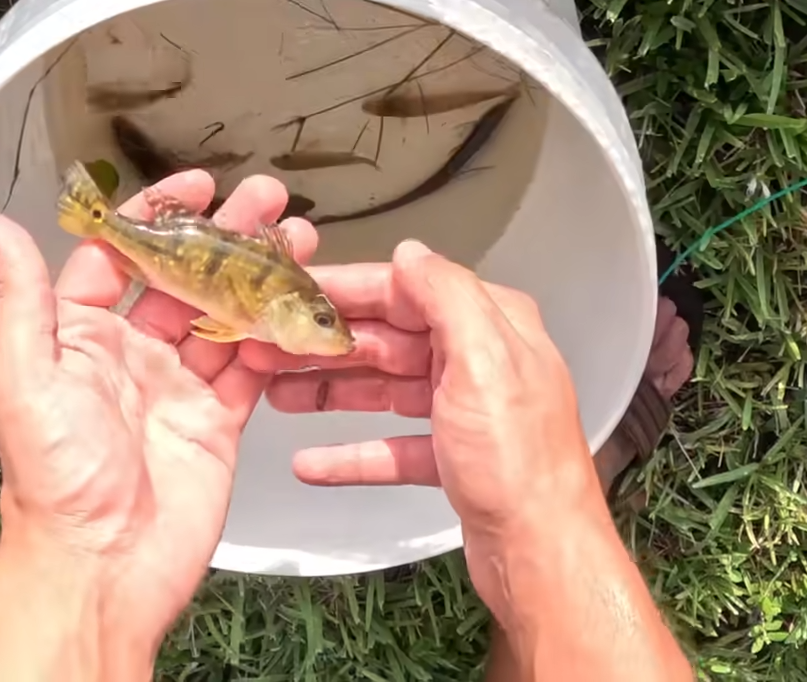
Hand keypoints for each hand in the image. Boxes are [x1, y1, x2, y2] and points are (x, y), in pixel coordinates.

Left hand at [0, 170, 312, 651]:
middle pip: (185, 276)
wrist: (100, 567)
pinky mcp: (215, 423)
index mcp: (79, 334)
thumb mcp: (24, 374)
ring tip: (301, 241)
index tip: (196, 185)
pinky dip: (278, 340)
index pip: (120, 254)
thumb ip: (21, 295)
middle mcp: (130, 354)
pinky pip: (251, 370)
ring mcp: (176, 387)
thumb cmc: (52, 478)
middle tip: (269, 198)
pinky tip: (302, 307)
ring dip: (262, 276)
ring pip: (226, 314)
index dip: (159, 215)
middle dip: (228, 234)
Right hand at [238, 240, 601, 612]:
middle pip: (387, 340)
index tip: (291, 293)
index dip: (343, 291)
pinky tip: (310, 462)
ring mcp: (465, 412)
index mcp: (491, 326)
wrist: (541, 553)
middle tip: (265, 346)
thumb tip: (410, 252)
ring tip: (272, 394)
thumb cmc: (519, 459)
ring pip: (384, 390)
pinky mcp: (453, 460)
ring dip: (328, 390)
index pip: (405, 290)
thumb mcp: (483, 360)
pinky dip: (352, 452)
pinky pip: (390, 446)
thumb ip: (447, 296)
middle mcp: (479, 362)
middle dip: (324, 343)